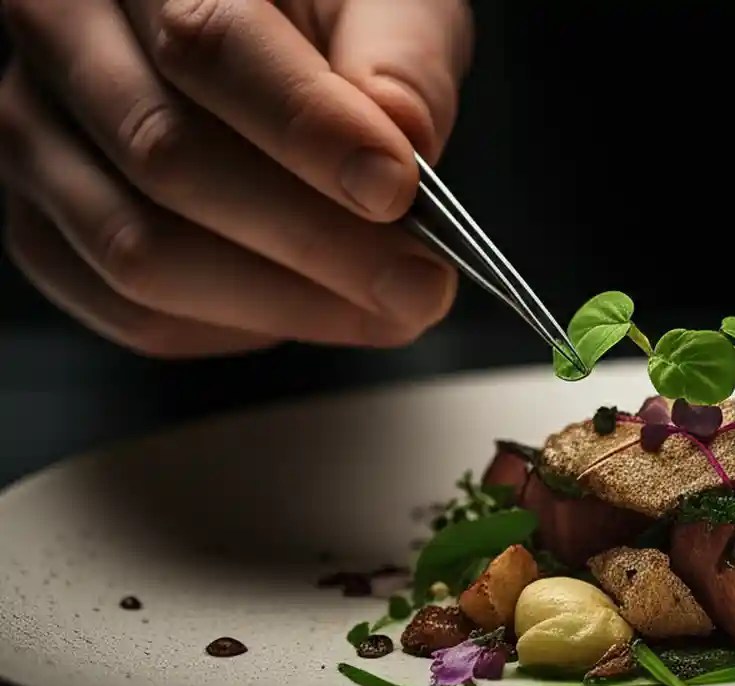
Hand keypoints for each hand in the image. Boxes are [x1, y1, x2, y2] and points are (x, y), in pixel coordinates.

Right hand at [0, 0, 472, 356]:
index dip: (307, 130)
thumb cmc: (325, 14)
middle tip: (420, 283)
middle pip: (166, 158)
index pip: (209, 44)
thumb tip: (404, 138)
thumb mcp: (384, 0)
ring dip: (283, 302)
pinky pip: (128, 309)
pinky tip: (314, 310)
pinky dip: (234, 328)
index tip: (397, 191)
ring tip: (387, 309)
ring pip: (138, 251)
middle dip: (315, 241)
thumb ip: (398, 57)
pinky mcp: (44, 224)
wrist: (263, 39)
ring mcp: (35, 135)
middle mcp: (60, 36)